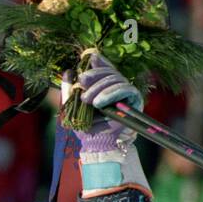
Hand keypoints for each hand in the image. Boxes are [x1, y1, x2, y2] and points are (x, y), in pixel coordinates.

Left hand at [64, 51, 151, 197]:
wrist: (97, 144)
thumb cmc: (86, 127)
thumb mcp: (73, 107)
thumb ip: (69, 90)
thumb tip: (68, 72)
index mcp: (104, 86)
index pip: (103, 68)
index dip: (97, 62)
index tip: (87, 57)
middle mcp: (117, 86)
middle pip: (109, 71)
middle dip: (94, 75)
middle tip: (82, 83)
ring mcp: (127, 92)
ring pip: (116, 79)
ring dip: (100, 87)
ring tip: (88, 100)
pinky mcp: (135, 99)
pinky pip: (125, 89)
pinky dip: (111, 93)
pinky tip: (99, 102)